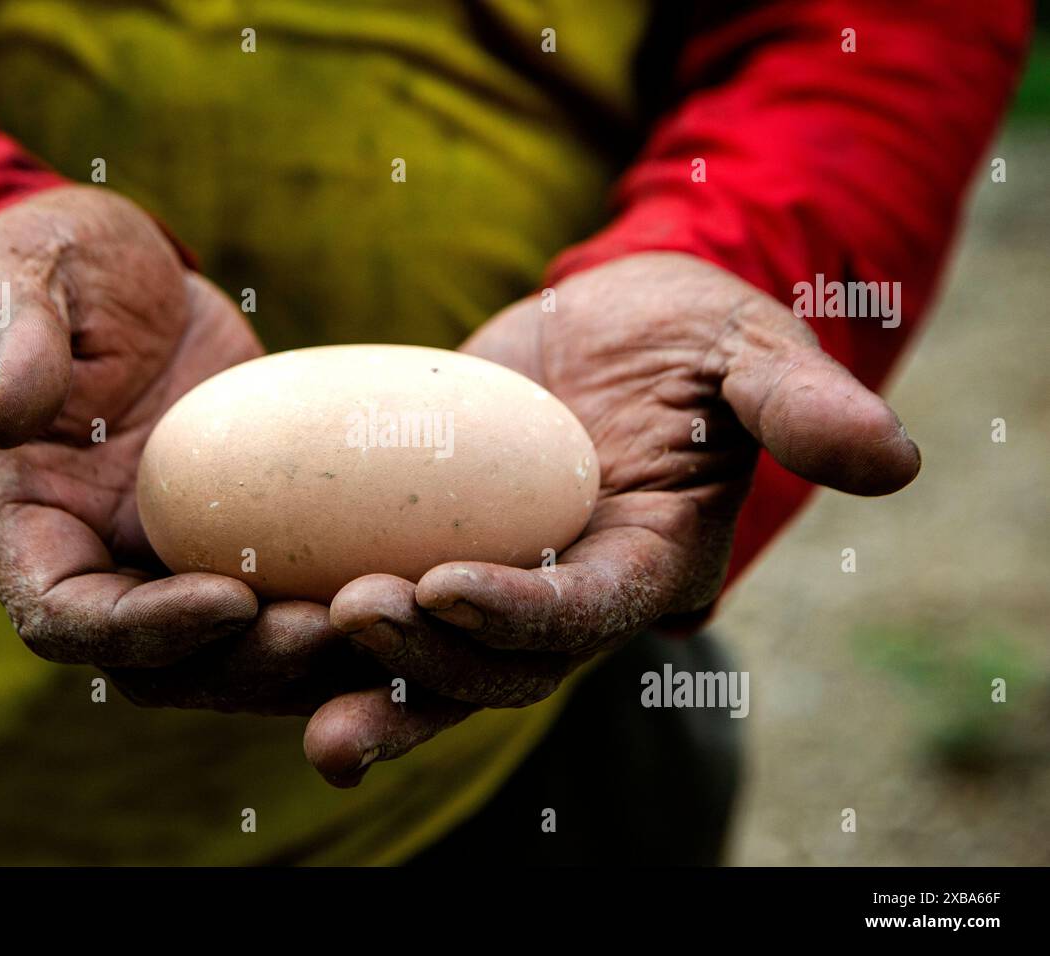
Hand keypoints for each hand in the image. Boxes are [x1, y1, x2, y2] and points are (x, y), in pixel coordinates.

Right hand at [0, 186, 374, 714]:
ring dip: (315, 649)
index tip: (230, 601)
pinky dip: (350, 597)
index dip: (143, 630)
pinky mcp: (247, 535)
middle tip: (339, 629)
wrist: (132, 274)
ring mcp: (178, 555)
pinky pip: (295, 586)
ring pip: (244, 647)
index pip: (65, 616)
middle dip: (252, 661)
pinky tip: (420, 579)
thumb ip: (9, 335)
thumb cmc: (56, 260)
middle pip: (169, 663)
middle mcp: (100, 560)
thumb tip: (2, 415)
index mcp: (25, 521)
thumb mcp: (18, 269)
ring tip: (398, 614)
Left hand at [308, 252, 920, 780]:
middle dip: (427, 656)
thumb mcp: (747, 349)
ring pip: (430, 660)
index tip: (445, 587)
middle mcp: (570, 596)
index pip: (591, 613)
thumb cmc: (689, 333)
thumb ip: (800, 404)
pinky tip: (248, 613)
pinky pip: (379, 604)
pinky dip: (321, 626)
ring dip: (362, 672)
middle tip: (349, 615)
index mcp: (649, 562)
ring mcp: (499, 582)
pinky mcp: (435, 553)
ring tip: (279, 652)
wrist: (612, 322)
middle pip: (499, 663)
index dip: (526, 615)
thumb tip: (893, 460)